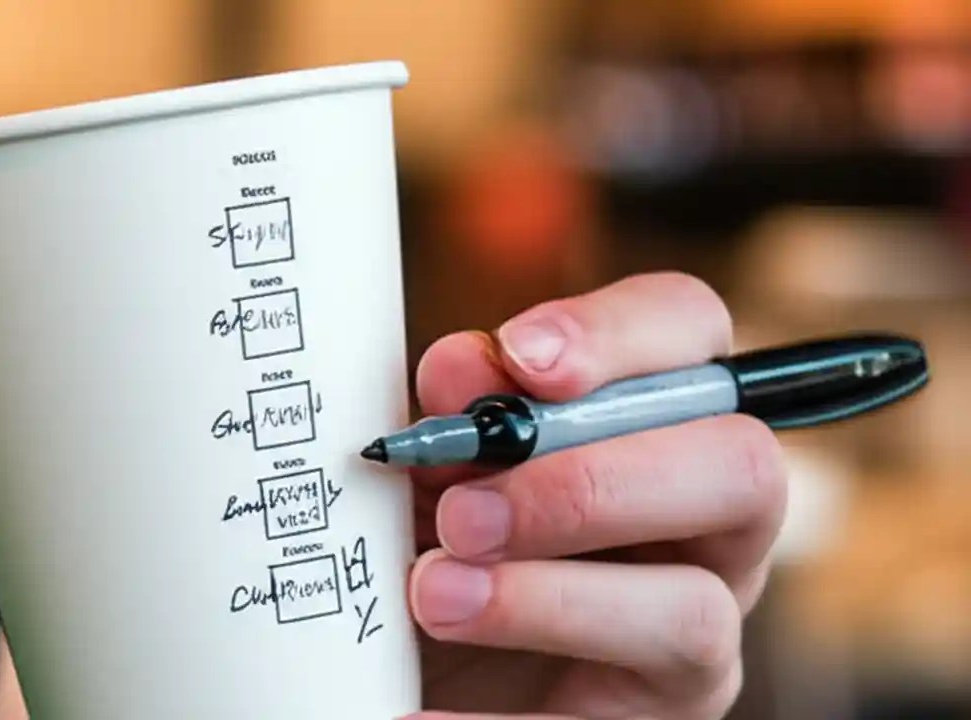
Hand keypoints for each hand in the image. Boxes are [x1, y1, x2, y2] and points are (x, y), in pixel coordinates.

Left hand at [405, 272, 787, 719]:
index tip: (521, 359)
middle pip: (741, 468)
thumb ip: (455, 420)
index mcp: (658, 426)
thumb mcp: (433, 472)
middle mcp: (707, 527)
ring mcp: (694, 634)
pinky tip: (420, 712)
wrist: (413, 671)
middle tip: (463, 514)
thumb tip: (464, 369)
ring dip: (544, 598)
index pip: (693, 334)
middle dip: (593, 484)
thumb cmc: (439, 545)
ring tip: (433, 596)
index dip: (621, 333)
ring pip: (692, 607)